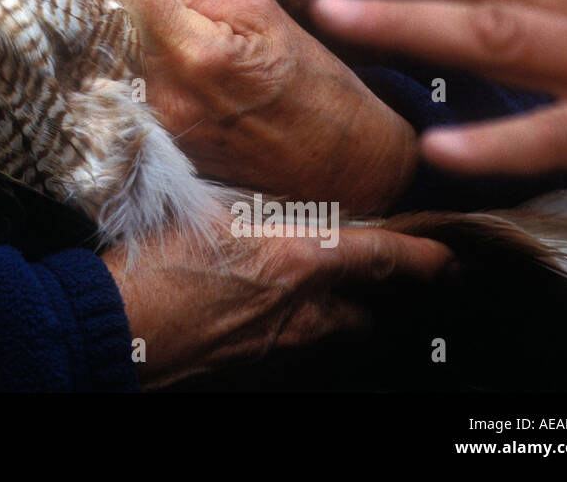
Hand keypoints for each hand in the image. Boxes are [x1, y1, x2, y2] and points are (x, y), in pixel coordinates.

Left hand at [90, 0, 416, 213]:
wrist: (341, 167)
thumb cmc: (311, 83)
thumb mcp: (258, 13)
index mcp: (196, 51)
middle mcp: (165, 95)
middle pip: (98, 23)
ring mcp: (155, 128)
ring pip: (102, 59)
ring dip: (115, 35)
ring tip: (152, 32)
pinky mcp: (153, 150)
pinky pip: (119, 94)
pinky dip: (127, 70)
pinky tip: (156, 67)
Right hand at [103, 220, 453, 387]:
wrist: (115, 327)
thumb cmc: (151, 261)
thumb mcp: (209, 210)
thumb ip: (262, 206)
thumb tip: (286, 194)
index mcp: (300, 259)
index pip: (389, 258)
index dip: (428, 258)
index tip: (451, 255)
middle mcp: (305, 310)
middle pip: (372, 309)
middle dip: (382, 293)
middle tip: (384, 272)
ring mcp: (284, 348)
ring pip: (338, 334)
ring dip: (341, 314)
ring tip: (321, 292)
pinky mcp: (260, 371)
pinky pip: (302, 354)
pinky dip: (304, 334)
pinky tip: (273, 316)